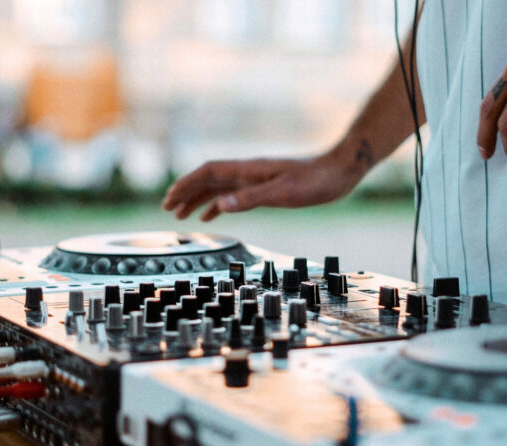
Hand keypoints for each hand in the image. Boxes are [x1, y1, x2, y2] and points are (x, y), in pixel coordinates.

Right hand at [162, 148, 367, 220]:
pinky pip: (235, 194)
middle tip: (167, 208)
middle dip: (186, 192)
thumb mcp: (284, 193)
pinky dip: (219, 203)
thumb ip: (251, 198)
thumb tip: (220, 205)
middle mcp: (249, 171)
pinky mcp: (266, 186)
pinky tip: (213, 214)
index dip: (187, 184)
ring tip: (181, 214)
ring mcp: (257, 178)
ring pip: (219, 187)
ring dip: (198, 199)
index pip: (209, 172)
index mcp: (250, 169)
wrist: (340, 171)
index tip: (170, 197)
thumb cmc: (316, 182)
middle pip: (208, 178)